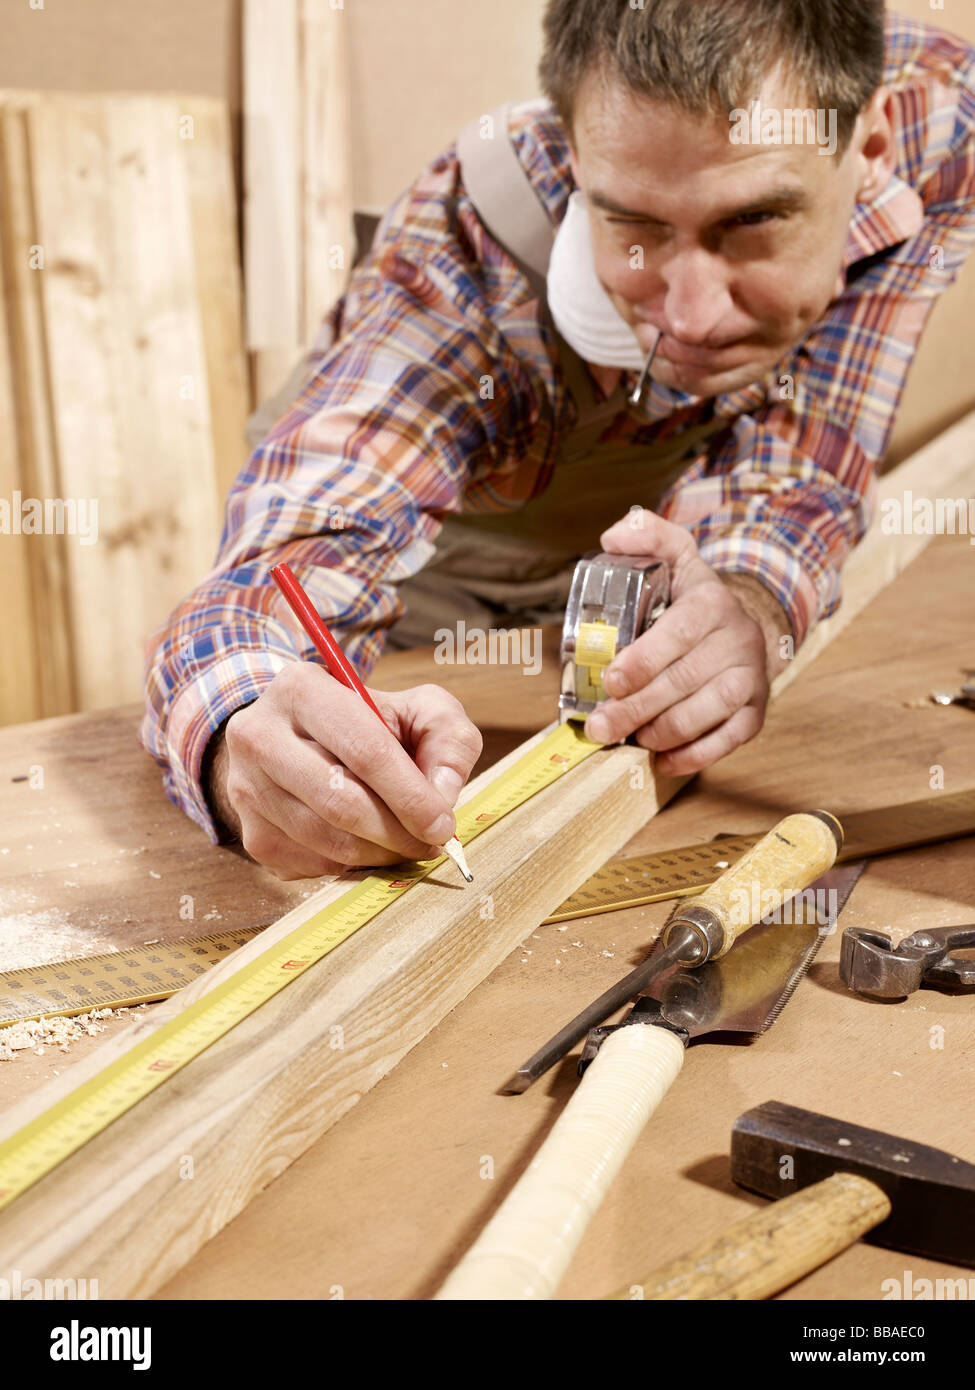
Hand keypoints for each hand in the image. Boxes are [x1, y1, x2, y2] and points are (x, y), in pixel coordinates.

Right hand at [208, 662, 481, 879]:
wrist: (303, 738)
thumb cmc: (370, 723)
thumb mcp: (418, 709)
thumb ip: (448, 738)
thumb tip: (442, 792)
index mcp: (302, 690)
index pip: (364, 750)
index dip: (410, 795)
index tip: (442, 824)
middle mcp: (259, 735)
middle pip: (339, 801)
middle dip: (396, 832)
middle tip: (430, 843)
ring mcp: (247, 787)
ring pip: (324, 839)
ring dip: (378, 853)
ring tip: (406, 844)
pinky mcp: (251, 831)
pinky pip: (310, 862)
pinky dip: (352, 864)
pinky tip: (370, 846)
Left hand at [583, 509, 790, 775]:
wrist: (746, 626)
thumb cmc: (695, 599)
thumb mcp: (676, 558)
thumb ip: (646, 536)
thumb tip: (612, 537)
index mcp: (713, 602)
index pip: (679, 633)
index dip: (644, 660)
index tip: (612, 680)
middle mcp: (739, 639)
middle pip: (686, 679)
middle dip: (637, 707)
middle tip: (600, 725)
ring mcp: (752, 677)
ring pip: (709, 711)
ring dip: (665, 731)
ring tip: (631, 738)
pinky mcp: (757, 711)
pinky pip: (730, 739)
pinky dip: (695, 754)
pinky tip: (664, 760)